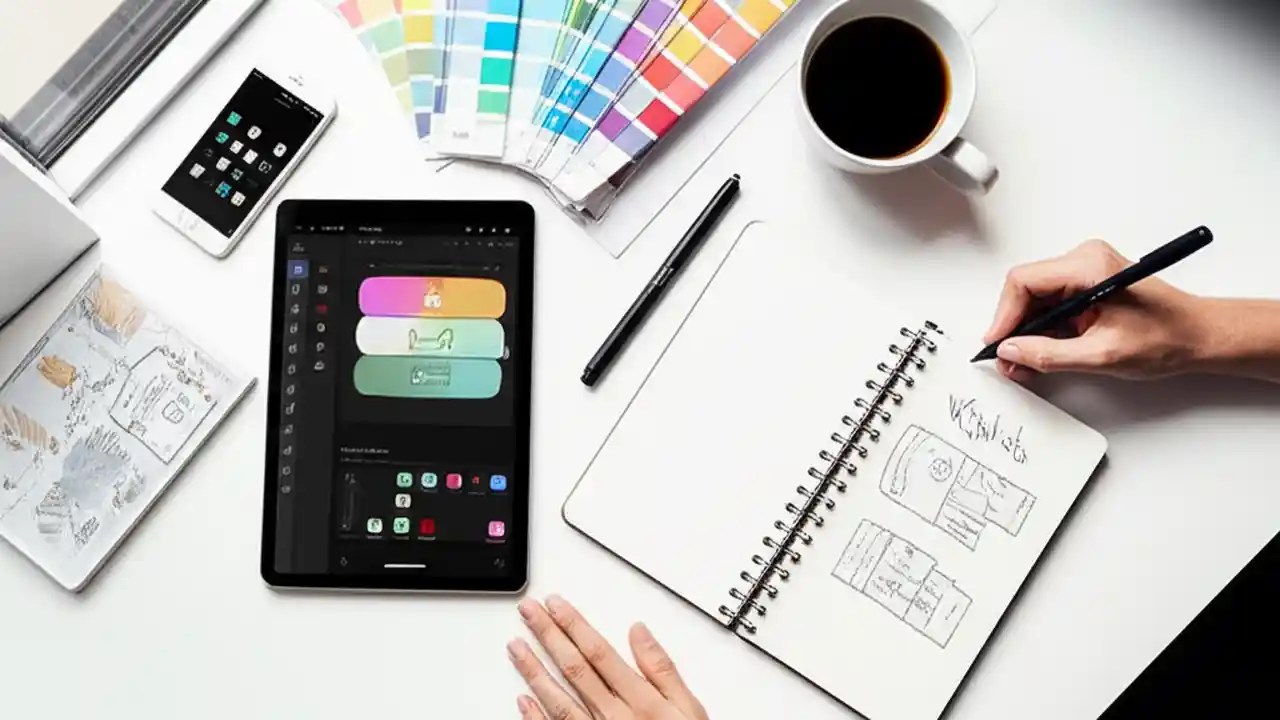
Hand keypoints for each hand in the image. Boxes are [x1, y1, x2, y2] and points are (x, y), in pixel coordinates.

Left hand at [507, 595, 707, 719]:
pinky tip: (522, 699)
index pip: (599, 653)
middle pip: (574, 668)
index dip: (575, 625)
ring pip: (558, 699)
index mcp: (639, 699)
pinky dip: (536, 717)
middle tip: (529, 613)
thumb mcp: (690, 708)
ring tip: (516, 646)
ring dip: (534, 670)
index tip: (556, 605)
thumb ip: (663, 669)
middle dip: (549, 636)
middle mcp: (613, 716)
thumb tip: (639, 632)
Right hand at [985, 239, 1207, 380]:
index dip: (1004, 316)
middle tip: (1008, 360)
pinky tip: (1042, 352)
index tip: (997, 344)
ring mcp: (1085, 270)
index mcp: (1089, 266)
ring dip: (1027, 331)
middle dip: (1014, 327)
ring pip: (1036, 298)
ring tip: (1025, 362)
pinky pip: (1051, 302)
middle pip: (1026, 289)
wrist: (1198, 336)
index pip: (1023, 281)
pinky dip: (1043, 329)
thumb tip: (1011, 352)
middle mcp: (1084, 260)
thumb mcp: (1101, 355)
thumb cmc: (1166, 338)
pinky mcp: (1088, 283)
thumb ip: (1048, 355)